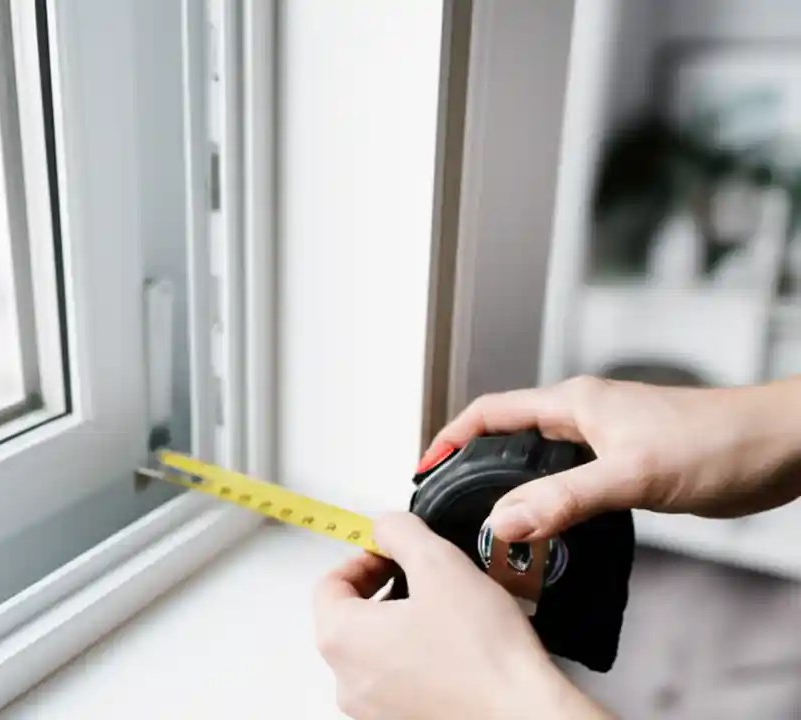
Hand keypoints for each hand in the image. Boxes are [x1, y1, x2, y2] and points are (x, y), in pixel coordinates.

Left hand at [312, 513, 607, 719]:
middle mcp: (347, 680)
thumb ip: (400, 531)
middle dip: (380, 590)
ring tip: (442, 613)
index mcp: (340, 638)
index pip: (329, 584)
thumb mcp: (438, 562)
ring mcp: (371, 710)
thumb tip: (386, 527)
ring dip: (398, 625)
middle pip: (347, 619)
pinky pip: (396, 683)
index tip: (390, 553)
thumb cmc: (483, 654)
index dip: (362, 558)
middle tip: (418, 578)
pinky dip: (414, 661)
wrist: (524, 714)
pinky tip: (451, 650)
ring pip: (373, 653)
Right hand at [424, 375, 800, 542]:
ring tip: (489, 520)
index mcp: (574, 403)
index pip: (490, 412)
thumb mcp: (632, 476)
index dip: (451, 437)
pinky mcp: (628, 462)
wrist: (781, 446)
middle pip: (507, 433)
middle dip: (472, 463)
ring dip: (511, 484)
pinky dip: (548, 499)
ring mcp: (606, 438)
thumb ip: (564, 499)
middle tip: (450, 500)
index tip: (426, 467)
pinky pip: (569, 477)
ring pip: (539, 458)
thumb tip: (505, 522)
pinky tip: (549, 525)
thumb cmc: (720, 443)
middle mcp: (584, 415)